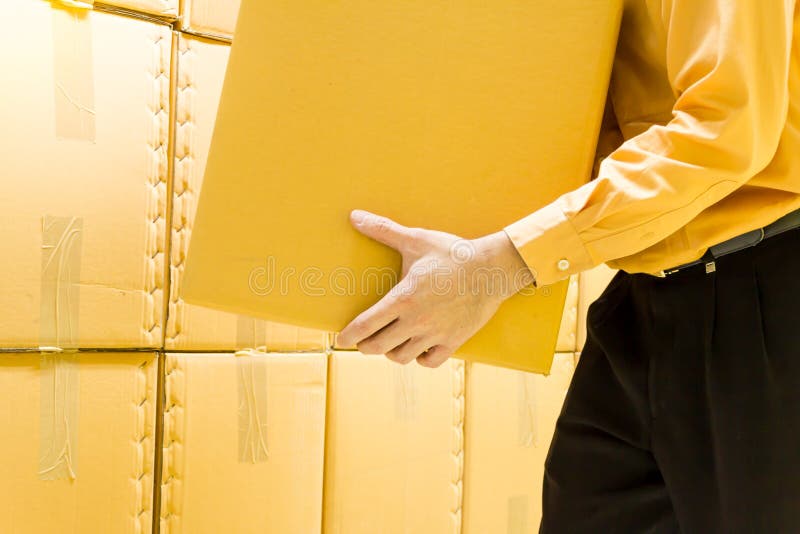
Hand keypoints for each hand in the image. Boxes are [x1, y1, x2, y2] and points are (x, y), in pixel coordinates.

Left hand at [336, 209, 535, 367]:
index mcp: (403, 299)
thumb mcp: (416, 239)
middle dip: (366, 345)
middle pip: (379, 346)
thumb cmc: (452, 253)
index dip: (349, 336)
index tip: (340, 339)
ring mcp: (435, 334)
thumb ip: (384, 230)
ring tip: (390, 342)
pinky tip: (418, 348)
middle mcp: (416, 321)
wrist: (492, 269)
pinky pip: (430, 362)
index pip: (365, 325)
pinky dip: (420, 359)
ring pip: (402, 357)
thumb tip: (355, 216)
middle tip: (363, 341)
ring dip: (391, 352)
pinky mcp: (454, 341)